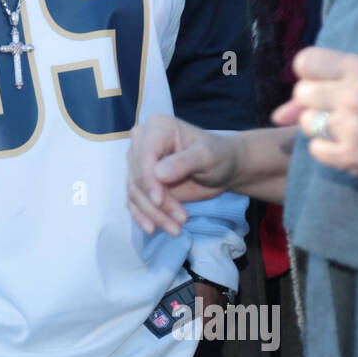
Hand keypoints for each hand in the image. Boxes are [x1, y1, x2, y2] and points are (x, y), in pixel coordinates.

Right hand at [127, 114, 238, 235]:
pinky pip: (134, 201)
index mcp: (157, 127)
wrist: (223, 169)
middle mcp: (142, 142)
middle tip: (180, 220)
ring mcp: (139, 163)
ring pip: (135, 192)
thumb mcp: (207, 156)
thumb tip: (158, 174)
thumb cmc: (218, 156)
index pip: (144, 156)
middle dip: (156, 203)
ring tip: (176, 229)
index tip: (159, 201)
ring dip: (153, 214)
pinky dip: (143, 216)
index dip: (149, 180)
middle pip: (137, 176)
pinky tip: (153, 228)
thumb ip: (184, 162)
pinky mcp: (141, 182)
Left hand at [273, 47, 357, 175]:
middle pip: (302, 94)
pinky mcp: (351, 157)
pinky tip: (350, 145)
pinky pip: (315, 150)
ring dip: (322, 126)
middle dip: (316, 100)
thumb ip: (328, 84)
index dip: (312, 72)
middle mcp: (352, 95)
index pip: (305, 62)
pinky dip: (328, 150)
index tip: (328, 80)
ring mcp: (351, 128)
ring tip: (350, 125)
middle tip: (342, 106)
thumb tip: (279, 116)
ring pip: (307, 123)